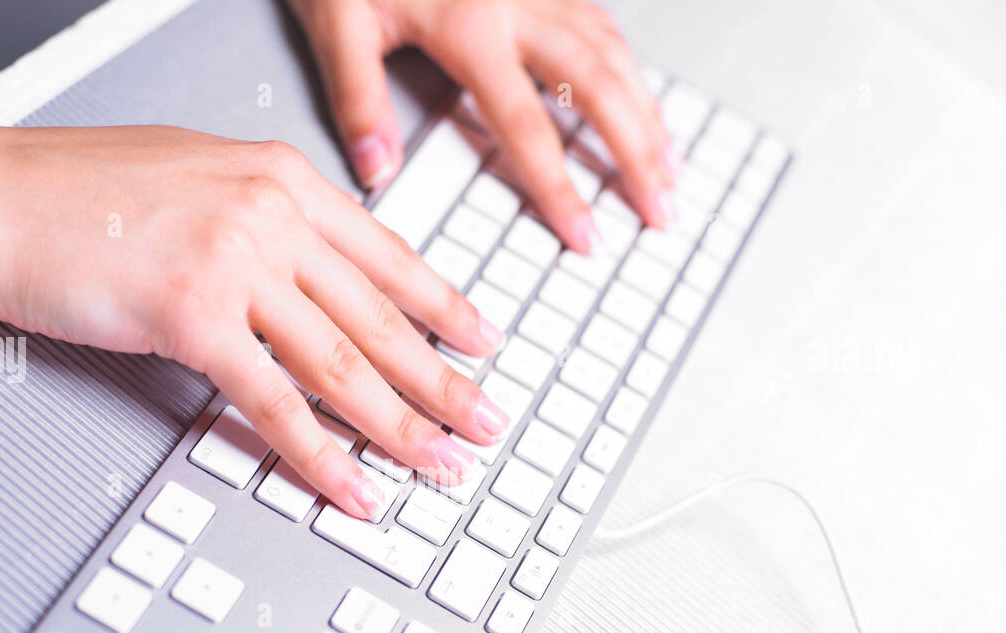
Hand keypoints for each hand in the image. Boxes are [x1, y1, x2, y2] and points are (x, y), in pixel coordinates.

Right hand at [0, 118, 508, 518]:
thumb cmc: (78, 191)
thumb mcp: (197, 178)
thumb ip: (266, 221)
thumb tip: (313, 274)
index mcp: (281, 179)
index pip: (388, 257)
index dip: (444, 309)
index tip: (483, 345)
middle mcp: (272, 216)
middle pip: (382, 319)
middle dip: (445, 382)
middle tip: (488, 423)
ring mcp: (237, 264)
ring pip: (344, 365)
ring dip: (403, 426)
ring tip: (445, 464)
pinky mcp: (193, 318)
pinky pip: (275, 404)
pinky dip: (321, 457)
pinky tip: (355, 488)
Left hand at [289, 0, 676, 248]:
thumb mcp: (336, 21)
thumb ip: (357, 97)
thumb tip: (378, 170)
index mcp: (467, 24)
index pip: (525, 126)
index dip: (560, 188)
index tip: (587, 236)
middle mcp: (517, 0)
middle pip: (594, 88)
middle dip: (634, 155)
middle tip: (661, 211)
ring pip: (611, 52)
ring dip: (647, 114)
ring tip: (669, 169)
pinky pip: (602, 24)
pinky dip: (630, 71)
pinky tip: (643, 102)